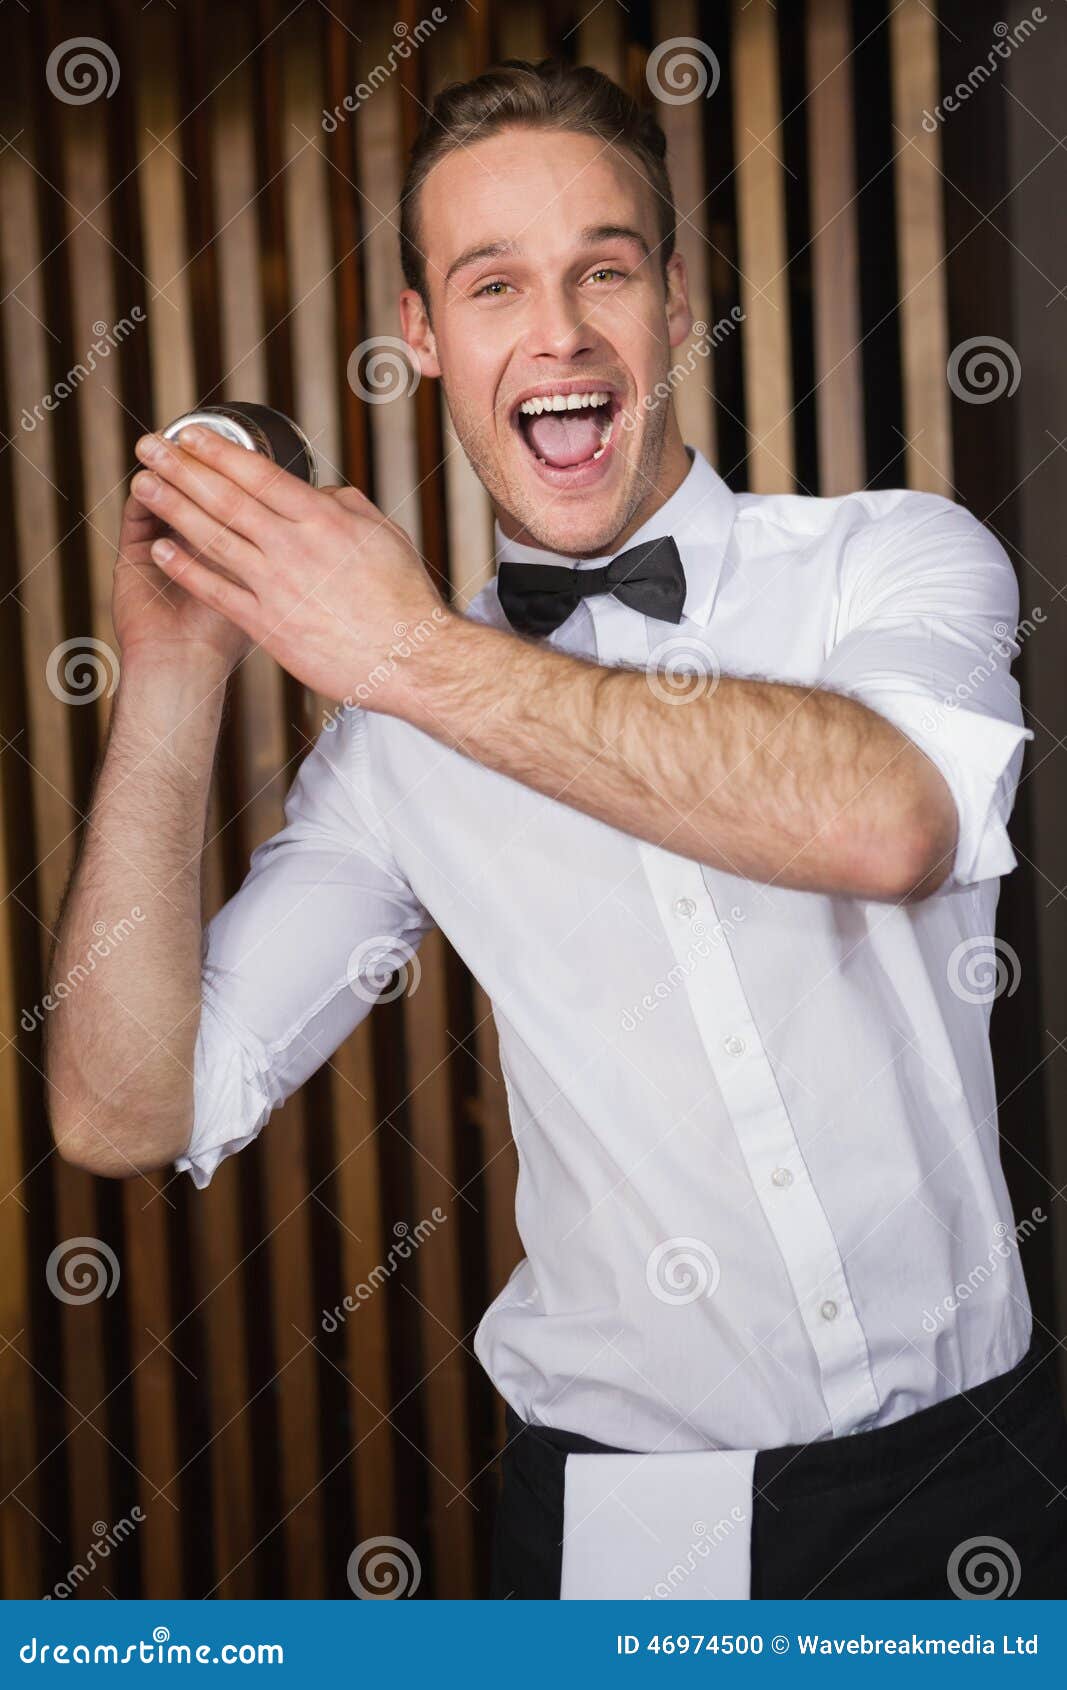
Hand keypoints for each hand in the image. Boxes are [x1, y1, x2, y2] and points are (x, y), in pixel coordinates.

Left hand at [129, 427, 453, 712]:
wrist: (413, 660)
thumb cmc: (405, 600)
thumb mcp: (384, 535)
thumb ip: (343, 507)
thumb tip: (314, 492)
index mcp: (324, 520)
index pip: (260, 475)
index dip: (219, 452)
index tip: (190, 434)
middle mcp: (295, 548)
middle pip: (226, 499)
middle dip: (182, 467)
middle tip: (149, 446)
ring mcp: (278, 588)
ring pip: (214, 539)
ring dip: (173, 508)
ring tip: (144, 485)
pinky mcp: (270, 627)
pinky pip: (218, 592)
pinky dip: (187, 569)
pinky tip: (161, 549)